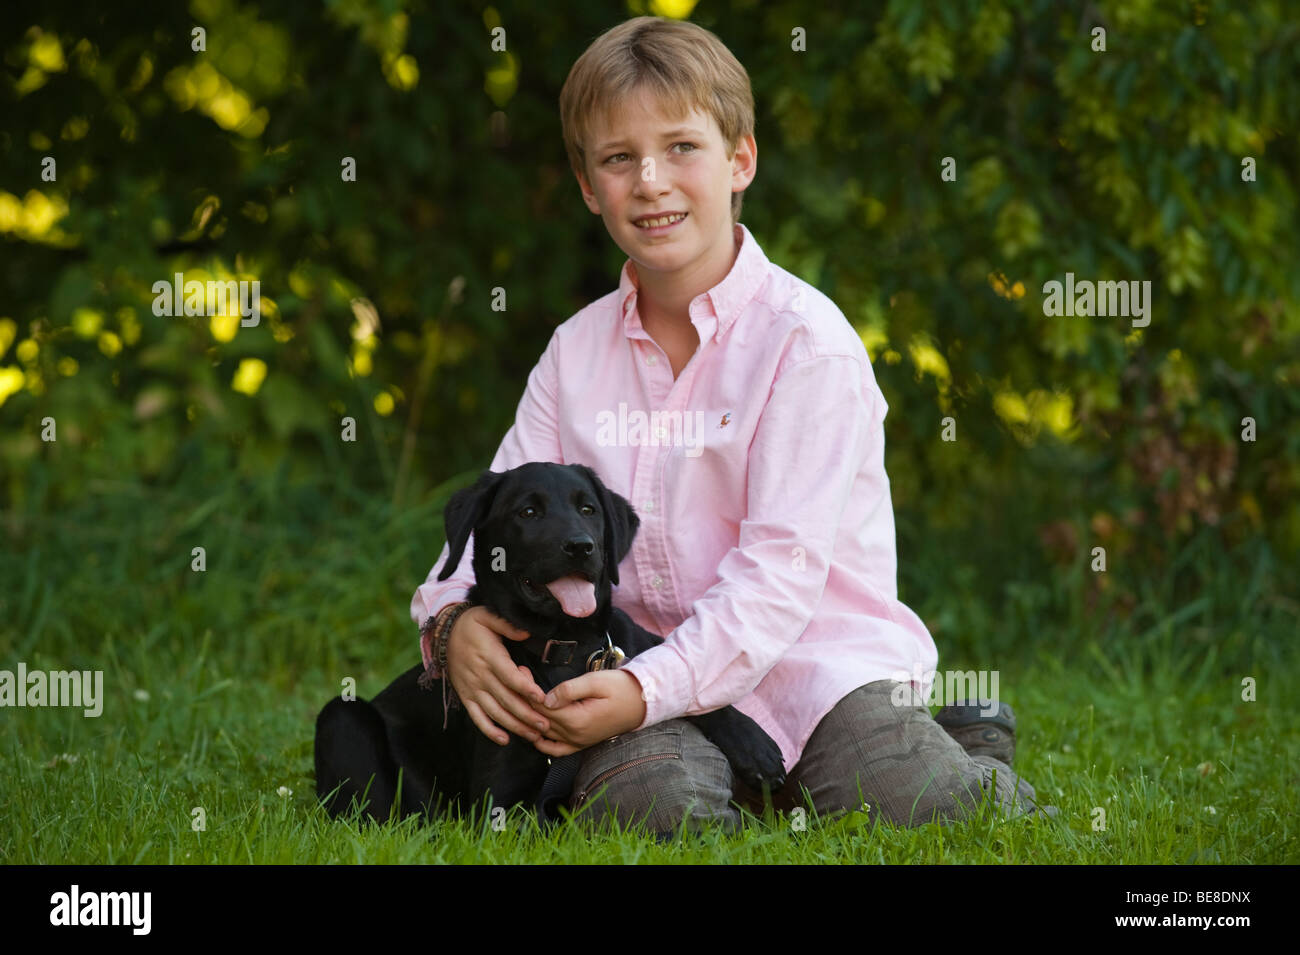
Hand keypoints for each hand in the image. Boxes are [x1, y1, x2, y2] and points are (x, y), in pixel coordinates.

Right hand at [444, 606, 549, 745]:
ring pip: (495, 712)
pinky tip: (504, 740)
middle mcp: (480, 676)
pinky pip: (477, 717)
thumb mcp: (487, 616)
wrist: (444, 634)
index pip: (509, 676)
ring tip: (533, 735)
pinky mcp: (466, 697)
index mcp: (489, 657)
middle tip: (546, 725)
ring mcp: (472, 689)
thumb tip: (527, 632)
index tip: (542, 698)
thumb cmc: (471, 625)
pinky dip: (489, 730)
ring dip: (514, 726)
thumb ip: (507, 624)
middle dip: (527, 714)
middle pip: (506, 699)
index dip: (525, 688)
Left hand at [530, 670, 647, 757]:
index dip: (528, 689)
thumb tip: (546, 698)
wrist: (642, 703)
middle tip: (514, 680)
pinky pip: (556, 750)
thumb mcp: (595, 682)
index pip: (542, 706)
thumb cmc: (620, 688)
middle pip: (539, 720)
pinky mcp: (582, 743)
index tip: (519, 672)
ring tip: (520, 699)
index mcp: (576, 720)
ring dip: (530, 718)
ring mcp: (578, 742)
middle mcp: (574, 736)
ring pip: (543, 734)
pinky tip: (533, 732)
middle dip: (525, 700)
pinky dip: (542, 743)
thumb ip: (569, 690)